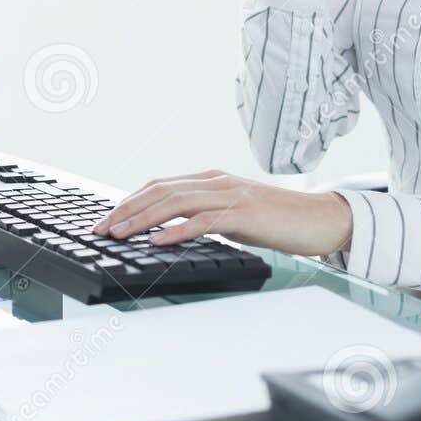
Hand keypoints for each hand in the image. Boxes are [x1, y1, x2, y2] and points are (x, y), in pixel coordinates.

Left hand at [91, 169, 353, 257]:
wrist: (319, 218)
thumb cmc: (279, 220)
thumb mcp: (235, 215)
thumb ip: (206, 216)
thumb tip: (172, 231)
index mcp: (213, 179)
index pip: (161, 185)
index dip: (130, 200)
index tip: (107, 219)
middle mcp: (217, 182)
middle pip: (160, 190)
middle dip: (126, 210)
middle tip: (101, 229)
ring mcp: (230, 195)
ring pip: (174, 202)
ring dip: (142, 219)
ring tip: (119, 234)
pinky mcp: (243, 214)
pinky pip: (202, 221)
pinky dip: (175, 231)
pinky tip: (157, 241)